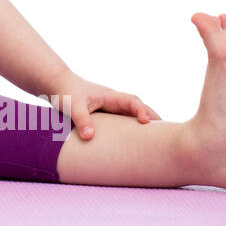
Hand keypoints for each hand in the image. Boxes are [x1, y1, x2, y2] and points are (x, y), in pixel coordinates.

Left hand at [45, 70, 160, 140]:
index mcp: (110, 96)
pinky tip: (137, 140)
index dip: (141, 111)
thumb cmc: (66, 93)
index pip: (132, 102)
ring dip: (144, 123)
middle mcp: (114, 100)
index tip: (146, 122)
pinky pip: (124, 120)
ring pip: (133, 114)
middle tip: (168, 134)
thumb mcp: (73, 106)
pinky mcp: (106, 113)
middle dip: (152, 118)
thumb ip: (82, 120)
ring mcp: (111, 107)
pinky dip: (133, 127)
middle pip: (139, 108)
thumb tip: (90, 137)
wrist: (57, 85)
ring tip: (158, 141)